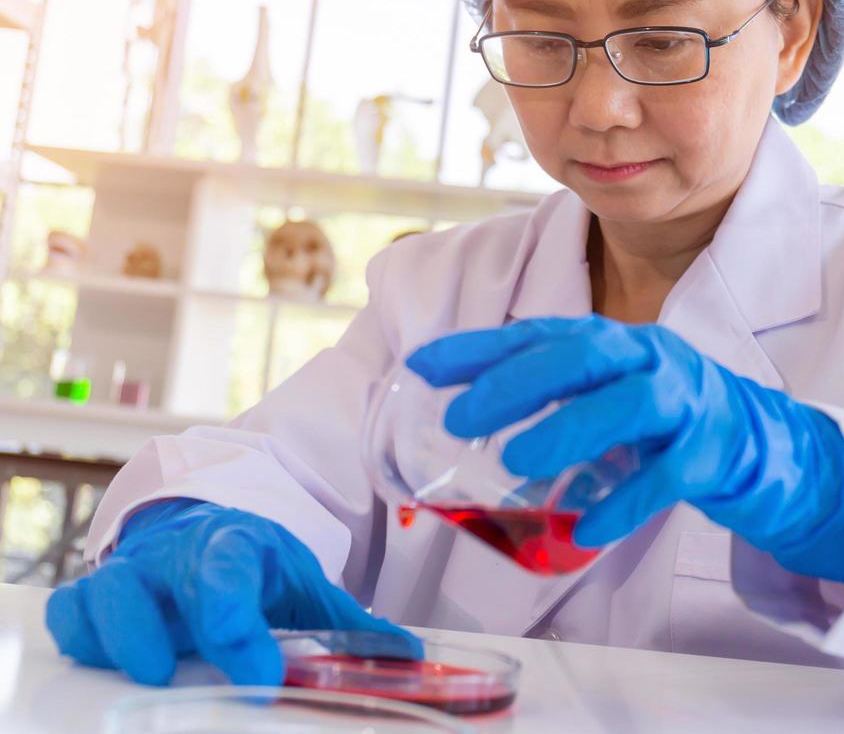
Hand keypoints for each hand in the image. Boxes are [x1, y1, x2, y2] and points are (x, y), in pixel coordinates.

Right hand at [47, 501, 419, 685]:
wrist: (201, 532)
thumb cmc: (251, 564)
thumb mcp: (301, 582)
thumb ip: (349, 622)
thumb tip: (409, 652)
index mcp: (232, 546)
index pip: (229, 576)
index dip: (238, 623)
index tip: (260, 672)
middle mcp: (173, 557)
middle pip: (159, 582)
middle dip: (164, 626)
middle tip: (175, 671)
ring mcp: (130, 576)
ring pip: (103, 597)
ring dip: (118, 637)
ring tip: (151, 670)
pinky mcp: (94, 600)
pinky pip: (72, 617)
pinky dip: (83, 640)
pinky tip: (109, 666)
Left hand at [406, 315, 843, 583]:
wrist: (773, 448)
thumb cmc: (674, 422)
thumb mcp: (611, 399)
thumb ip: (554, 405)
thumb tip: (468, 424)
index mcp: (620, 344)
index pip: (544, 335)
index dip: (483, 348)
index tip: (424, 366)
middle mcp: (653, 359)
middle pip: (586, 352)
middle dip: (520, 378)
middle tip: (462, 415)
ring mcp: (690, 402)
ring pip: (629, 403)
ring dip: (569, 428)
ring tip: (515, 461)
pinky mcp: (717, 452)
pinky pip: (669, 474)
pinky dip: (627, 501)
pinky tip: (586, 528)